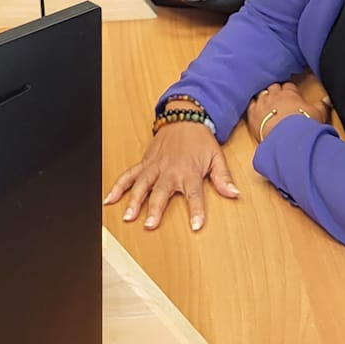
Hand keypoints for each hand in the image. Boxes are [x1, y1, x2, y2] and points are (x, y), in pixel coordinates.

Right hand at [103, 121, 239, 231]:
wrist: (185, 117)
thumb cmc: (200, 140)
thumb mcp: (216, 157)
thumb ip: (223, 178)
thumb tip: (234, 194)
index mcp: (189, 171)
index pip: (194, 194)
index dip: (196, 210)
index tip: (195, 226)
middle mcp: (170, 170)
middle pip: (161, 192)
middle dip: (155, 209)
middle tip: (150, 224)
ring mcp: (155, 167)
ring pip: (142, 185)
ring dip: (134, 200)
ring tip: (127, 216)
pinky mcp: (145, 163)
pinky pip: (129, 175)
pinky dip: (118, 186)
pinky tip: (109, 199)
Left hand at [250, 78, 330, 139]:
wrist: (287, 136)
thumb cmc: (304, 124)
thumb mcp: (318, 113)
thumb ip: (322, 105)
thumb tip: (327, 99)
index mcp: (290, 93)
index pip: (289, 86)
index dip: (290, 90)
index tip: (291, 93)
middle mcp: (274, 95)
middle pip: (274, 87)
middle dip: (276, 91)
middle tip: (278, 98)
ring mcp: (262, 103)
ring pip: (261, 94)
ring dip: (264, 97)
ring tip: (266, 102)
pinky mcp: (252, 114)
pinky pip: (250, 105)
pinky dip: (252, 106)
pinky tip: (253, 108)